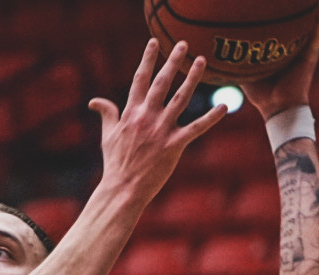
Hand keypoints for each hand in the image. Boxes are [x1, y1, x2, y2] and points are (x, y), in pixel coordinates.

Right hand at [88, 40, 228, 205]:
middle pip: (161, 83)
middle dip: (172, 61)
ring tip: (201, 61)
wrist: (123, 188)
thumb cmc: (115, 163)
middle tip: (182, 44)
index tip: (154, 42)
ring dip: (192, 78)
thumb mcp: (108, 135)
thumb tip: (94, 101)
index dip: (147, 59)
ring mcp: (161, 130)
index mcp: (131, 113)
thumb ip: (107, 114)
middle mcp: (146, 117)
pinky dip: (211, 118)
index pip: (139, 79)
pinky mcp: (174, 145)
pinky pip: (196, 128)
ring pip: (181, 99)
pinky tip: (224, 106)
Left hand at [241, 1, 318, 120]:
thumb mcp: (244, 71)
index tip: (266, 0)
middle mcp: (291, 47)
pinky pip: (317, 32)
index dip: (273, 14)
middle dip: (291, 7)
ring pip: (308, 23)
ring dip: (309, 8)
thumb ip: (234, 60)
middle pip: (293, 22)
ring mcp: (302, 49)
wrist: (277, 107)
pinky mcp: (310, 53)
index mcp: (277, 50)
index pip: (277, 27)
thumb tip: (214, 50)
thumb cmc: (260, 94)